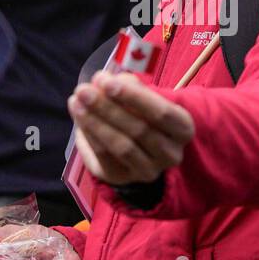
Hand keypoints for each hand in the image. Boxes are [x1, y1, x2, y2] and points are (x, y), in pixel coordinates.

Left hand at [68, 71, 193, 185]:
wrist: (139, 147)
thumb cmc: (143, 113)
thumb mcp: (143, 97)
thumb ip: (127, 86)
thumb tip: (102, 81)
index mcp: (183, 128)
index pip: (161, 113)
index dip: (133, 97)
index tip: (106, 81)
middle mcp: (171, 154)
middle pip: (139, 130)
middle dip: (107, 107)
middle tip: (83, 90)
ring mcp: (149, 170)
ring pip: (121, 146)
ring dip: (95, 122)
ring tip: (76, 102)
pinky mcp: (124, 179)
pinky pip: (104, 158)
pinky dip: (89, 136)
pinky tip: (78, 118)